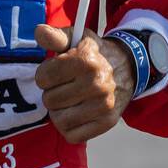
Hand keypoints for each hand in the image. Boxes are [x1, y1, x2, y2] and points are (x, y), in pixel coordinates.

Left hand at [34, 24, 136, 143]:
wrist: (128, 67)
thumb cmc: (93, 54)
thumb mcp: (77, 38)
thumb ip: (55, 36)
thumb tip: (39, 31)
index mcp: (85, 60)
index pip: (42, 78)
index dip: (45, 75)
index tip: (56, 72)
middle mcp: (96, 83)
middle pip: (49, 100)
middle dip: (52, 93)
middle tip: (65, 86)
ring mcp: (104, 105)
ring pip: (59, 120)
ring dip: (59, 111)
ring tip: (70, 100)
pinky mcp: (108, 122)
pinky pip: (73, 136)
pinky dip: (70, 127)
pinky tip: (77, 113)